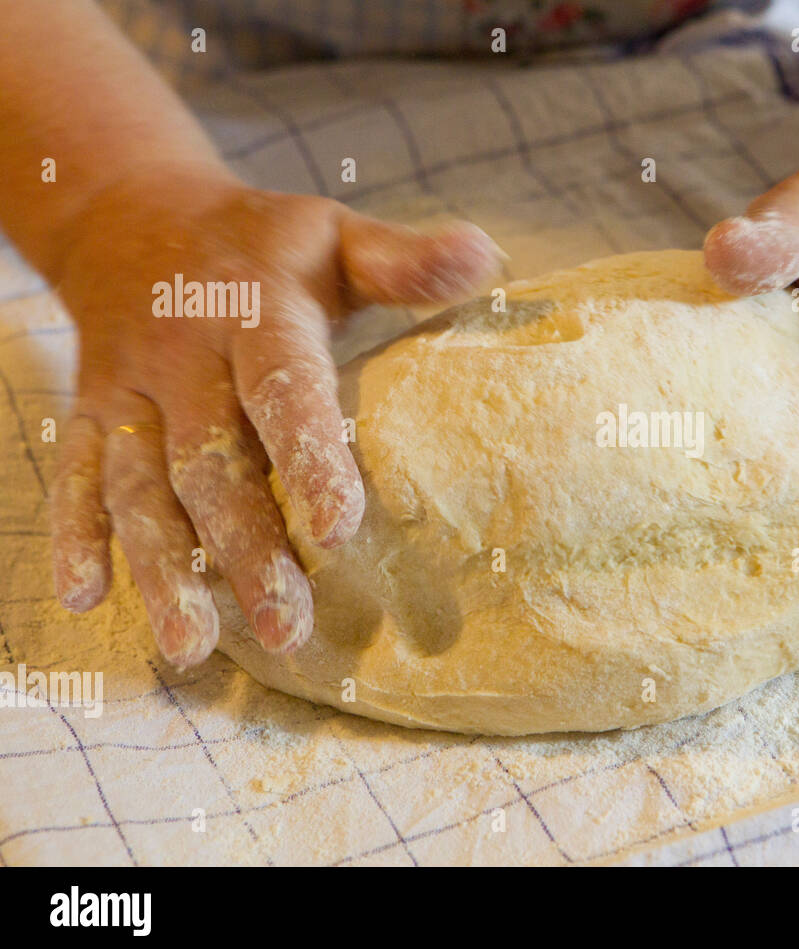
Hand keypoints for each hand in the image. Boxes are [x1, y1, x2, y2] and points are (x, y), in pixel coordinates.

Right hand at [50, 164, 501, 666]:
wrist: (129, 214)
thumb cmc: (261, 243)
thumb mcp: (334, 233)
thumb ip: (402, 259)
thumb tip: (483, 255)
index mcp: (255, 310)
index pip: (282, 387)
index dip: (308, 456)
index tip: (339, 529)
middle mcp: (183, 356)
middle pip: (211, 461)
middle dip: (246, 548)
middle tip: (286, 627)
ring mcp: (129, 388)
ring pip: (139, 484)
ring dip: (163, 567)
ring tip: (193, 647)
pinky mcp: (90, 410)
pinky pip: (75, 474)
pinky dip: (76, 533)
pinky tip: (84, 598)